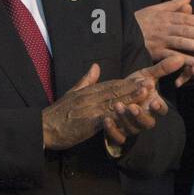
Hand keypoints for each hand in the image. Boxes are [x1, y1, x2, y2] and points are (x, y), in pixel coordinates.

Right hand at [41, 56, 179, 150]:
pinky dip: (118, 115)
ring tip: (144, 95)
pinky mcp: (87, 123)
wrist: (44, 128)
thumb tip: (96, 67)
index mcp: (86, 92)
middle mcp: (88, 99)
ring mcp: (88, 110)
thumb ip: (86, 81)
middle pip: (114, 92)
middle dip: (132, 88)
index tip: (142, 80)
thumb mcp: (71, 93)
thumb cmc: (58, 113)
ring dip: (129, 98)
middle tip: (149, 84)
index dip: (127, 83)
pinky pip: (105, 118)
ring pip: (112, 103)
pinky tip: (128, 114)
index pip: (110, 85)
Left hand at [100, 56, 181, 147]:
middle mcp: (143, 119)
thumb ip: (161, 69)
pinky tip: (106, 119)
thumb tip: (180, 58)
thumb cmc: (132, 88)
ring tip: (117, 106)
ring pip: (132, 128)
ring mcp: (130, 127)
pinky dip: (112, 130)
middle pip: (147, 123)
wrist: (112, 100)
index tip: (155, 102)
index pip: (160, 110)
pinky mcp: (117, 133)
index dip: (159, 108)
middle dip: (140, 115)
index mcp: (151, 106)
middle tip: (132, 107)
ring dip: (125, 119)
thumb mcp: (145, 76)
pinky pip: (117, 136)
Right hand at [133, 0, 193, 86]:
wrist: (119, 32)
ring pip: (180, 42)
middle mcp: (162, 27)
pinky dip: (182, 59)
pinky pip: (170, 55)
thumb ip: (174, 4)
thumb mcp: (154, 9)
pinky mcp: (153, 52)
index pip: (186, 18)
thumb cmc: (138, 20)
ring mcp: (158, 40)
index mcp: (164, 16)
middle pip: (186, 30)